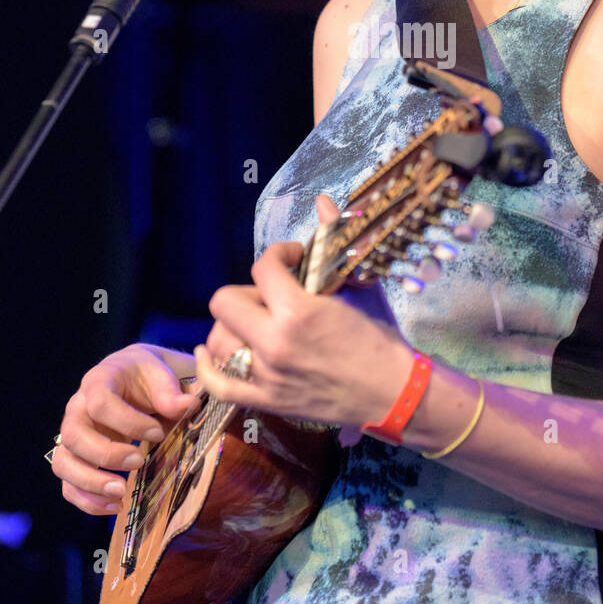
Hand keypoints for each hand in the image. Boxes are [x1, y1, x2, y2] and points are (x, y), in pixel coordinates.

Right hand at [50, 345, 195, 515]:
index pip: (100, 403)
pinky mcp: (75, 458)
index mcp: (98, 381)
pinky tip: (114, 506)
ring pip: (64, 463)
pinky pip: (67, 484)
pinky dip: (86, 500)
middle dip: (106, 454)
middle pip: (73, 435)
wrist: (130, 377)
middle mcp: (77, 408)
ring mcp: (72, 435)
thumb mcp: (160, 372)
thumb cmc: (145, 376)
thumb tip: (187, 406)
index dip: (127, 422)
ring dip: (90, 483)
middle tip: (139, 461)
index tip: (158, 433)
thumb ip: (169, 391)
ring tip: (121, 493)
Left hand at [195, 194, 411, 427]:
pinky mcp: (266, 401)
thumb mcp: (360, 287)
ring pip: (217, 340)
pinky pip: (217, 385)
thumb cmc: (382, 340)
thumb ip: (334, 242)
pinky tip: (209, 352)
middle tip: (274, 296)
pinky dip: (207, 367)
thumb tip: (323, 201)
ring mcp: (266, 376)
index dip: (279, 254)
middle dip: (248, 290)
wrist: (395, 395)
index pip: (264, 267)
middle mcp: (274, 344)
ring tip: (255, 322)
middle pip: (225, 301)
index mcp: (299, 312)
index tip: (295, 259)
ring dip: (233, 325)